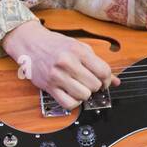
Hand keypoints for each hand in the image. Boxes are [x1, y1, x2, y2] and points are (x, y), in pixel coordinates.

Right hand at [1, 19, 119, 111]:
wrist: (30, 43)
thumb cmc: (55, 45)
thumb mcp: (79, 47)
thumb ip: (97, 63)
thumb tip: (116, 81)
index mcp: (78, 50)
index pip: (103, 71)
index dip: (107, 79)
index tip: (104, 81)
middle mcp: (67, 62)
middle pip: (94, 85)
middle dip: (95, 86)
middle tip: (89, 82)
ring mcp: (57, 76)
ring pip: (83, 95)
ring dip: (85, 94)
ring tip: (80, 87)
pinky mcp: (49, 87)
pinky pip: (69, 103)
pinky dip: (74, 102)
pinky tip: (73, 95)